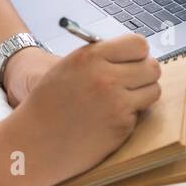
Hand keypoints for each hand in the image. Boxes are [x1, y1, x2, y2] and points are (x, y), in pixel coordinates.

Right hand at [0, 34, 161, 185]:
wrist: (32, 141)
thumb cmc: (47, 104)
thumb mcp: (68, 67)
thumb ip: (100, 57)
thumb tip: (136, 55)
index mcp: (91, 57)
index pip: (139, 44)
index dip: (138, 53)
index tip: (133, 61)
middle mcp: (106, 78)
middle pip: (152, 67)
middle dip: (145, 74)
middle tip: (133, 82)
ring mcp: (116, 104)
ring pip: (153, 90)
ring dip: (142, 95)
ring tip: (121, 101)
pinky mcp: (121, 127)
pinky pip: (139, 114)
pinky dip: (128, 117)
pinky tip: (106, 120)